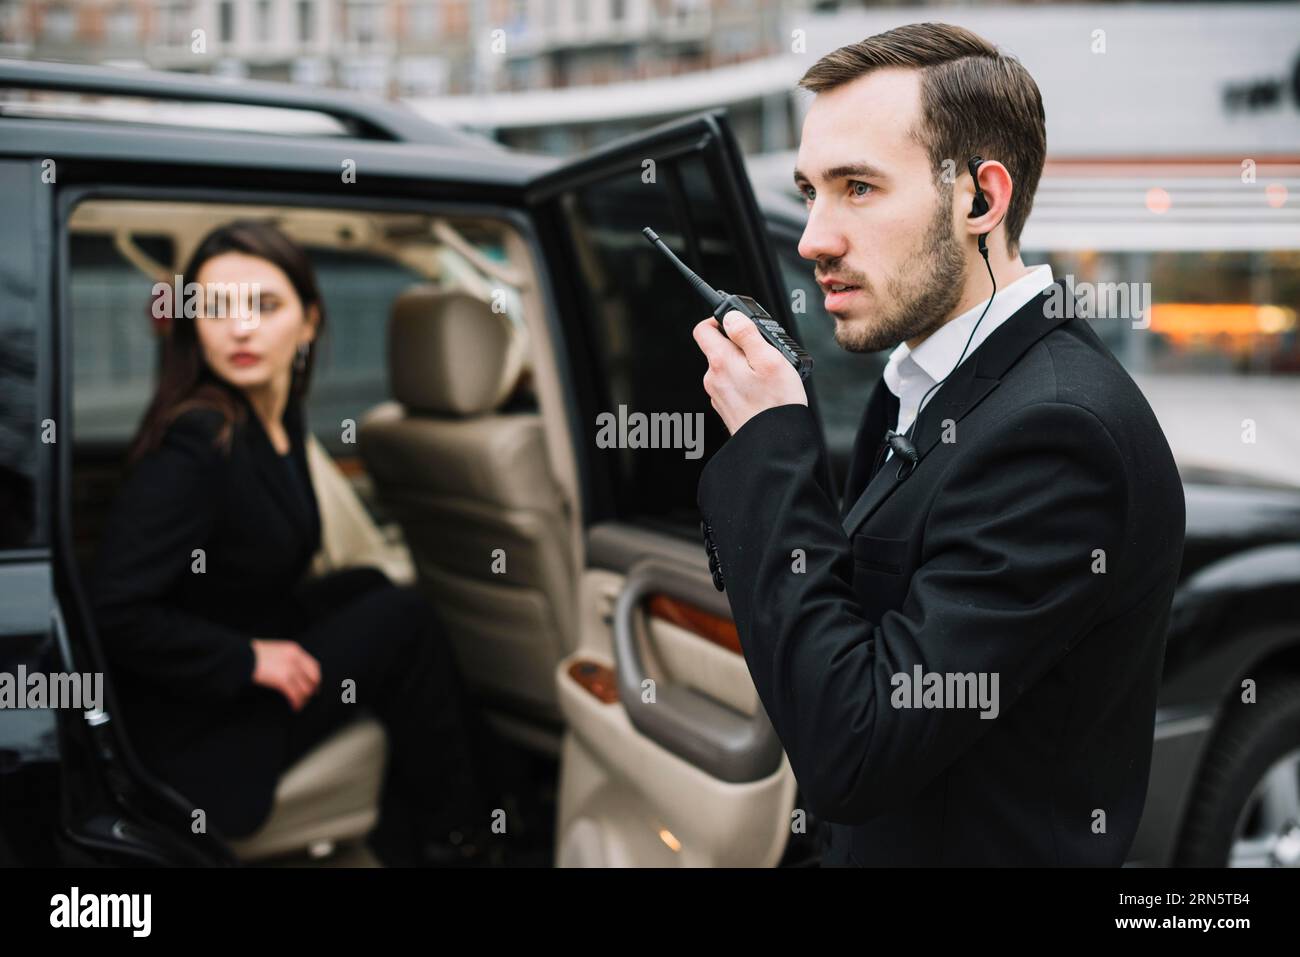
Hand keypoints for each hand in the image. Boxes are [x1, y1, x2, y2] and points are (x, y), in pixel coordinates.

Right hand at [251, 638, 320, 710]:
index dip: (316, 678)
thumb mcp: (275, 651)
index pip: (314, 666)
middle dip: (311, 690)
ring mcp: (290, 669)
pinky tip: (294, 707)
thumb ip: (286, 658)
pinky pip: (295, 695)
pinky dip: (296, 703)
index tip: (315, 686)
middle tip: (308, 698)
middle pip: (312, 678)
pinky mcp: (283, 680)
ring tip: (299, 705)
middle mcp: (296, 658)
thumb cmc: (252, 655)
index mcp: (294, 650)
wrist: (241, 656)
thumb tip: (293, 672)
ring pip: (305, 689)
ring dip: (303, 699)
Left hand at [693, 310, 807, 434]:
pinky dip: (746, 383)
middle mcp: (713, 378)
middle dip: (739, 345)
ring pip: (727, 368)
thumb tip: (731, 317)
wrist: (774, 446)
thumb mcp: (770, 359)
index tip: (737, 322)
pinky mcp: (727, 408)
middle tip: (764, 352)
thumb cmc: (776, 405)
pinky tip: (764, 391)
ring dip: (745, 366)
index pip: (703, 329)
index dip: (718, 319)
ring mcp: (718, 395)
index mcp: (720, 362)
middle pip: (718, 348)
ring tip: (768, 376)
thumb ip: (747, 334)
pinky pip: (733, 386)